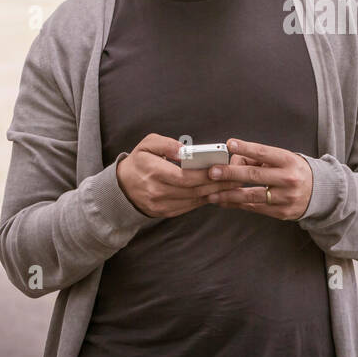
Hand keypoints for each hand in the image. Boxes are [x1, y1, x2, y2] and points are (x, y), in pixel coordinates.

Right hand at [116, 134, 239, 218]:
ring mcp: (161, 205)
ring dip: (214, 193)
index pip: (184, 176)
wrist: (122, 187)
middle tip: (236, 177)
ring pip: (193, 200)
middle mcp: (157, 191)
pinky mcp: (165, 212)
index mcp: (153, 172)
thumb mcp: (147, 144)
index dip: (204, 174)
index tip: (221, 168)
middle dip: (217, 184)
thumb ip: (165, 144)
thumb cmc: (138, 161)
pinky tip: (216, 192)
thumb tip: (183, 150)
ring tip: (232, 184)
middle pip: (193, 190)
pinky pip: (189, 207)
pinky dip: (204, 199)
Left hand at [205, 138, 314, 221]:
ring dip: (229, 194)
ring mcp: (286, 197)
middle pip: (255, 175)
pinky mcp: (282, 212)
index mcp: (288, 161)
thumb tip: (234, 161)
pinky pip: (255, 208)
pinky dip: (238, 204)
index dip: (246, 148)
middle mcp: (288, 179)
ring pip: (252, 196)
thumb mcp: (283, 159)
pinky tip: (225, 201)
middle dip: (231, 174)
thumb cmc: (294, 171)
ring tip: (212, 193)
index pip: (264, 152)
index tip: (230, 144)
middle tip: (213, 172)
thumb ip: (259, 159)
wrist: (320, 193)